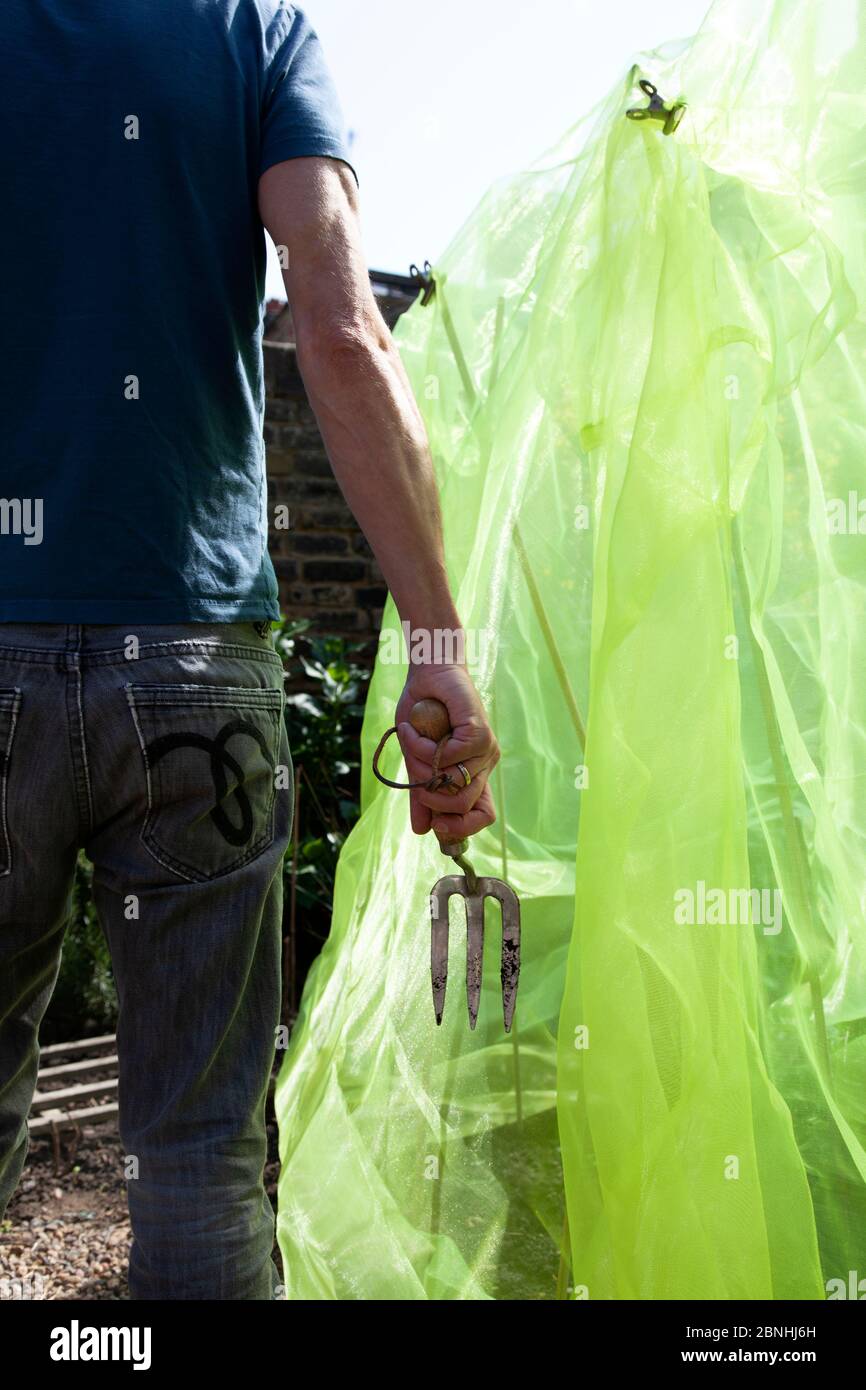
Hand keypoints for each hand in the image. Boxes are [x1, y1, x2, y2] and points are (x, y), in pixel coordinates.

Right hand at [394, 663, 498, 840]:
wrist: (427, 674)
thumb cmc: (422, 714)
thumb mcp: (416, 760)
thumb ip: (420, 794)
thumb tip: (420, 831)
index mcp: (474, 774)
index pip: (483, 815)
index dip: (461, 828)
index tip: (434, 824)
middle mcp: (484, 764)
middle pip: (466, 805)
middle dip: (432, 800)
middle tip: (415, 782)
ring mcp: (486, 748)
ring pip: (456, 782)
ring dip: (423, 767)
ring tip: (410, 742)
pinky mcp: (479, 731)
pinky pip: (450, 756)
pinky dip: (424, 746)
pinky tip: (414, 730)